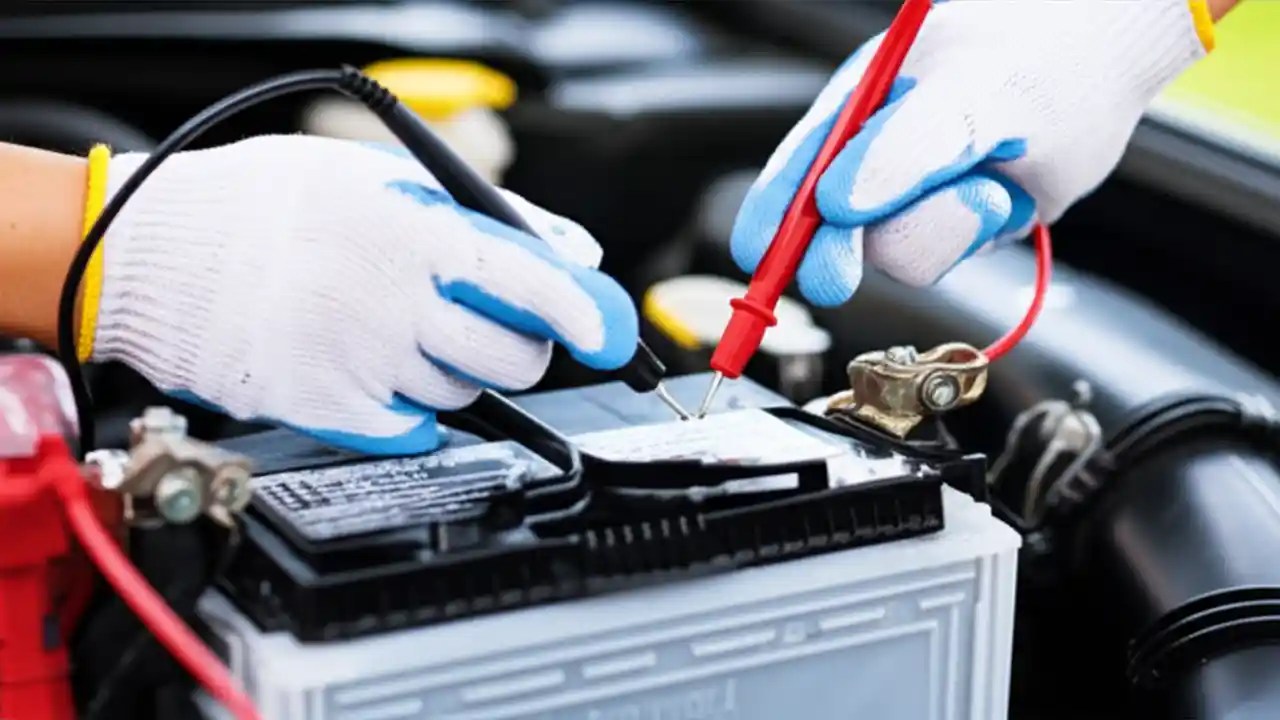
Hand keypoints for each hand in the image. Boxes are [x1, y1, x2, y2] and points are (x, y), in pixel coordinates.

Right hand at [88, 135, 636, 454]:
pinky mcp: (330, 411)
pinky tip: (378, 362)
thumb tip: (574, 253)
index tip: (609, 333)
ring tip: (399, 323)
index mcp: (416, 235)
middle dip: (521, 343)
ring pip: (464, 391)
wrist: (156, 256)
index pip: (537, 287)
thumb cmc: (265, 204)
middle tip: (491, 319)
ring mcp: (363, 364)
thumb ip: (492, 217)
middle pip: (516, 358)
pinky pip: (414, 426)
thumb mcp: (383, 177)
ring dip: (456, 365)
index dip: (589, 317)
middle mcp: (396, 305)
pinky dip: (414, 402)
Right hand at [732, 0, 1210, 305]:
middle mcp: (877, 159)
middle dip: (850, 245)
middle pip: (838, 229)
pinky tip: (1004, 194)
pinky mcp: (959, 225)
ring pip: (901, 251)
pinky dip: (982, 230)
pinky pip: (954, 254)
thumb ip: (904, 148)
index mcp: (854, 114)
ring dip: (949, 227)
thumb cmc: (1034, 55)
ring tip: (990, 181)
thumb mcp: (970, 93)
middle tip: (831, 276)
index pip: (794, 174)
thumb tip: (836, 203)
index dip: (770, 218)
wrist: (1101, 60)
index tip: (755, 255)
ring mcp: (918, 196)